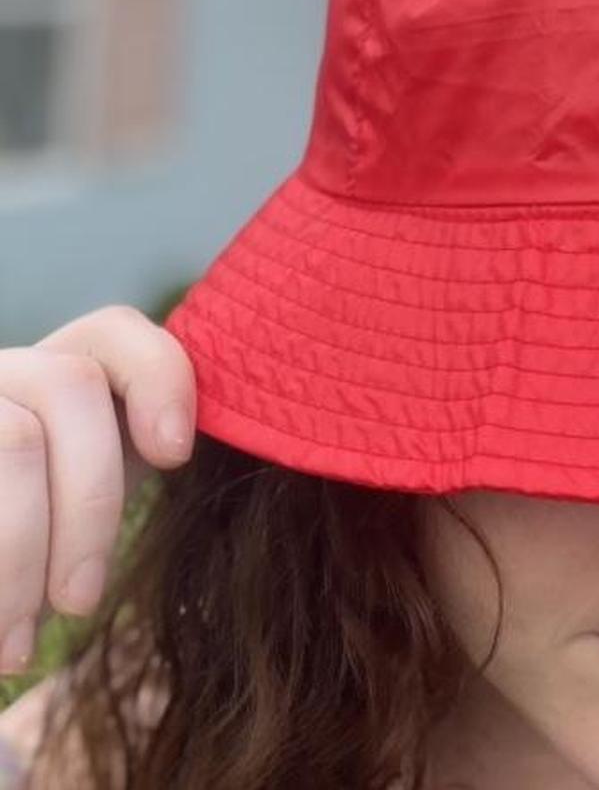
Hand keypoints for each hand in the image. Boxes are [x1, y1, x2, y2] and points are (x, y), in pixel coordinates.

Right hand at [0, 305, 194, 675]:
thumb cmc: (45, 526)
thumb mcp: (100, 480)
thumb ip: (150, 448)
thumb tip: (203, 453)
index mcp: (67, 364)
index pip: (118, 329)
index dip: (159, 377)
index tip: (177, 456)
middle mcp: (8, 367)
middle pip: (70, 388)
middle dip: (89, 502)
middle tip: (83, 602)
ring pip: (14, 439)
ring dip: (20, 551)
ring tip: (19, 644)